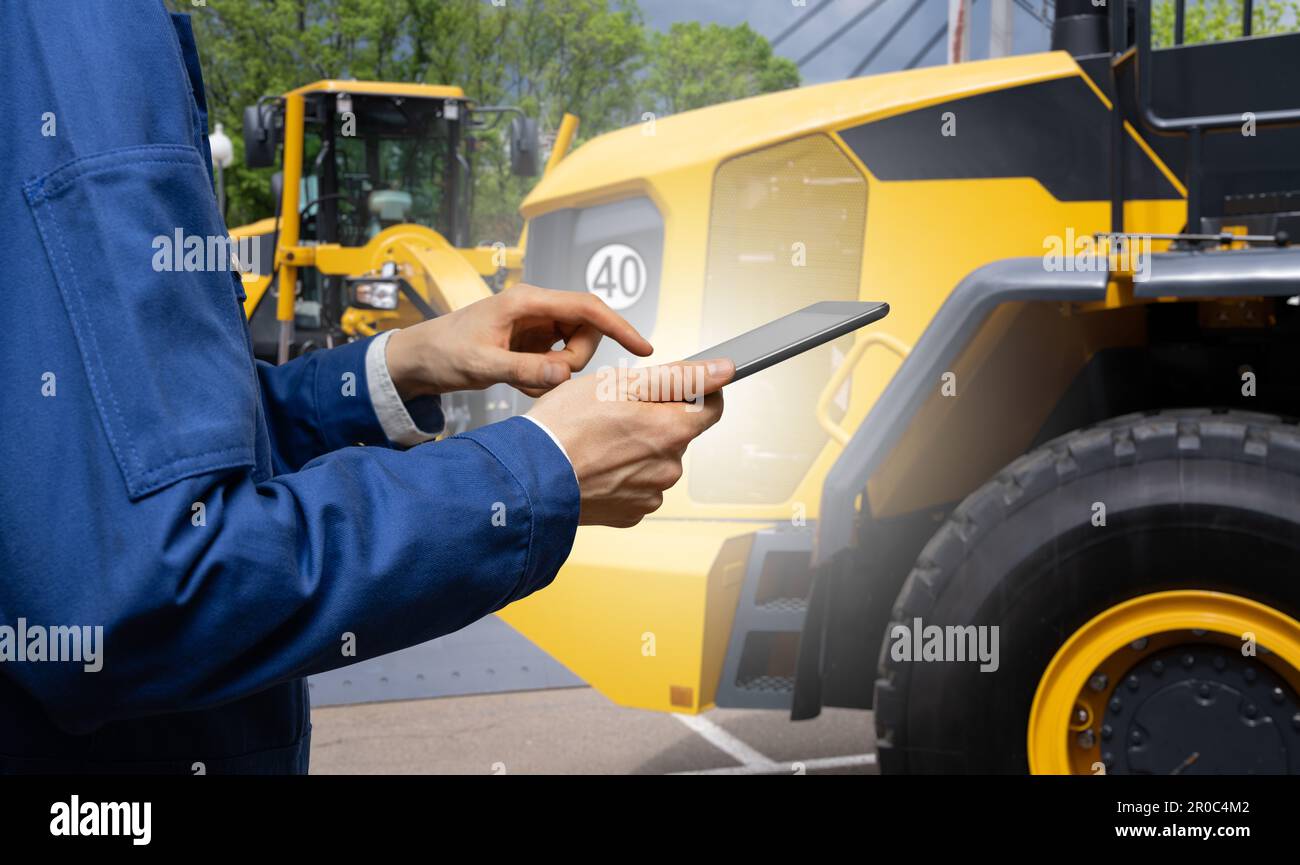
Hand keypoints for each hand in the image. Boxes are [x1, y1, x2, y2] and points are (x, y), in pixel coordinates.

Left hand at [384, 283, 652, 398]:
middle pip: (586, 331)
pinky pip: (558, 361)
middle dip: (574, 361)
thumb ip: (525, 370)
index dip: (619, 326)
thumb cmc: (444, 353)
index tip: (643, 348)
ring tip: (522, 381)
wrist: (419, 359)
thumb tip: (565, 373)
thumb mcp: (482, 366)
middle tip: (543, 378)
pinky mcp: (533, 341)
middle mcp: (536, 308)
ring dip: (558, 372)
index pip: (587, 308)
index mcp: (527, 302)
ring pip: (574, 349)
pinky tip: (519, 381)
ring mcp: (536, 325)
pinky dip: (546, 377)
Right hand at [527, 359, 733, 526]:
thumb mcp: (622, 383)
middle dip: (655, 420)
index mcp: (672, 431)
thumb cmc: (566, 426)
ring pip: (655, 461)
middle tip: (615, 413)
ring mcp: (650, 494)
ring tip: (598, 442)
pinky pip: (636, 487)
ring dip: (636, 449)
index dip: (696, 391)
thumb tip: (723, 371)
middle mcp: (669, 468)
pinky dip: (622, 475)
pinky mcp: (629, 513)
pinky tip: (597, 466)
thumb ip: (680, 376)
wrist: (529, 478)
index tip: (676, 386)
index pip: (711, 407)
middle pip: (677, 434)